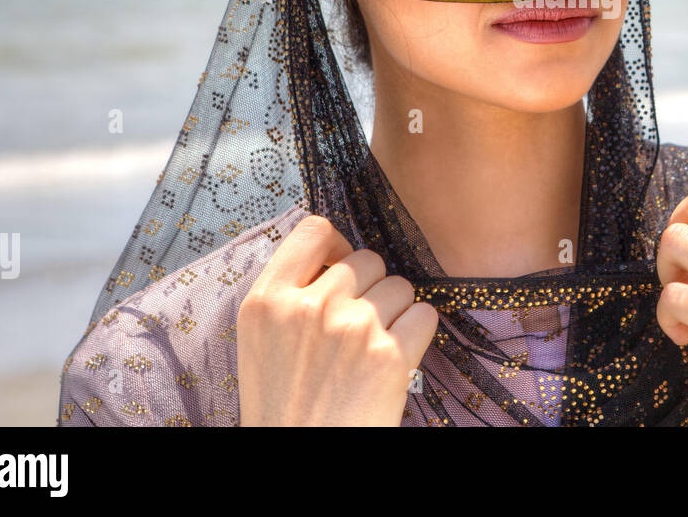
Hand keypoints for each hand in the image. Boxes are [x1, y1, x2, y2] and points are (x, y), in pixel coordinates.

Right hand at [237, 214, 438, 425]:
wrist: (299, 458)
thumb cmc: (283, 405)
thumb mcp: (262, 339)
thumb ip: (291, 293)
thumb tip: (339, 257)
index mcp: (267, 300)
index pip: (313, 230)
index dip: (337, 245)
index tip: (341, 267)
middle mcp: (310, 306)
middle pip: (367, 259)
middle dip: (370, 287)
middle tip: (358, 326)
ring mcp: (352, 328)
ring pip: (400, 286)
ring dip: (395, 312)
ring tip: (372, 348)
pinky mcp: (390, 356)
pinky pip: (425, 315)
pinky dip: (418, 333)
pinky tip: (397, 358)